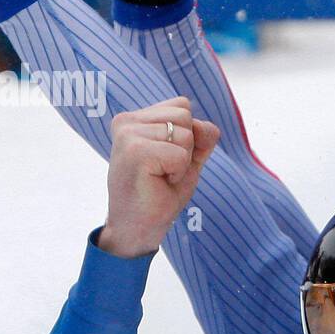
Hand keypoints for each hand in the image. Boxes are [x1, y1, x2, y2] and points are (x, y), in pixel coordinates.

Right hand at [98, 98, 219, 257]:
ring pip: (186, 134)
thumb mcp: (188, 158)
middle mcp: (127, 121)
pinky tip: (158, 182)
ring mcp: (128, 134)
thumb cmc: (160, 193)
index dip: (188, 136)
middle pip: (185, 116)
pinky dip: (179, 172)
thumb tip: (207, 127)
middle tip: (164, 170)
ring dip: (182, 162)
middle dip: (186, 148)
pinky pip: (181, 154)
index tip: (166, 159)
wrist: (139, 227)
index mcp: (134, 118)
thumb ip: (201, 137)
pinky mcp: (135, 151)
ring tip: (160, 176)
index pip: (182, 106)